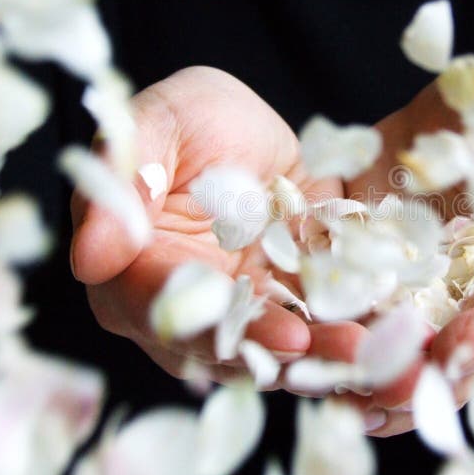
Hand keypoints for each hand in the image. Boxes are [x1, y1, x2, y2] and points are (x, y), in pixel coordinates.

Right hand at [71, 66, 342, 379]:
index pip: (155, 305)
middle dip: (270, 351)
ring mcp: (240, 312)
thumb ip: (124, 178)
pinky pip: (316, 330)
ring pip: (273, 348)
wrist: (251, 128)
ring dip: (320, 358)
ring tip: (365, 354)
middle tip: (322, 348)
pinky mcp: (287, 306)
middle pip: (218, 343)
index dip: (202, 322)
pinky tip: (384, 345)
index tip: (269, 331)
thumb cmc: (192, 116)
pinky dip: (347, 341)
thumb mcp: (157, 122)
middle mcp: (184, 304)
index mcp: (134, 266)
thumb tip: (89, 258)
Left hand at [310, 51, 473, 435]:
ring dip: (393, 386)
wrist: (442, 112)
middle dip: (439, 376)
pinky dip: (357, 368)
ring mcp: (442, 305)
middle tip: (395, 388)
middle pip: (473, 354)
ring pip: (425, 362)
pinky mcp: (392, 298)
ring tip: (358, 398)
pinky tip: (337, 389)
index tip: (467, 343)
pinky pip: (377, 343)